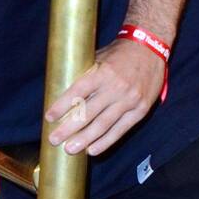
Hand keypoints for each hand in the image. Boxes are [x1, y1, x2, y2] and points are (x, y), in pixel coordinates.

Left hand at [43, 37, 166, 156]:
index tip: (49, 118)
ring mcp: (130, 100)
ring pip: (104, 124)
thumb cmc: (117, 54)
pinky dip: (106, 141)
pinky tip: (92, 150)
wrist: (150, 48)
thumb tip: (59, 93)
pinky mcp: (141, 109)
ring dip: (85, 139)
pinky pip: (121, 129)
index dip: (62, 106)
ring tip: (70, 150)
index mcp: (102, 72)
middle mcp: (116, 87)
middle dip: (69, 129)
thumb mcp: (97, 58)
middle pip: (89, 113)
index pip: (77, 92)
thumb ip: (83, 75)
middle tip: (54, 140)